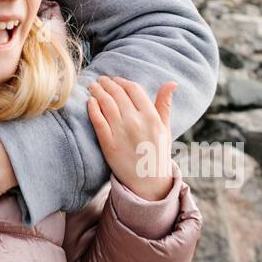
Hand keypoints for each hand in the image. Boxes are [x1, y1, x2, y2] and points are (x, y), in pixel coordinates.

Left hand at [86, 76, 175, 201]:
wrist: (148, 181)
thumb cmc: (157, 151)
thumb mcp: (165, 127)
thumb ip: (164, 104)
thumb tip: (172, 83)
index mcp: (151, 116)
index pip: (133, 89)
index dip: (122, 81)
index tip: (115, 80)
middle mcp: (136, 122)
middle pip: (117, 93)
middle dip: (107, 83)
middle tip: (101, 80)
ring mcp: (121, 132)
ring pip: (105, 103)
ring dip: (97, 91)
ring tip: (93, 87)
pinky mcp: (108, 143)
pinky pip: (97, 120)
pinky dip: (92, 108)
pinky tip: (90, 102)